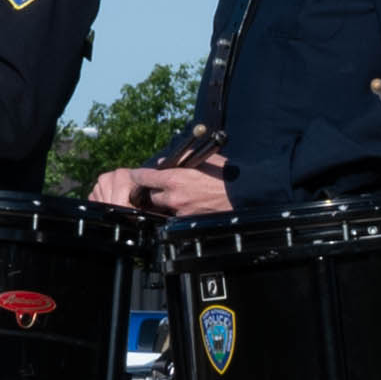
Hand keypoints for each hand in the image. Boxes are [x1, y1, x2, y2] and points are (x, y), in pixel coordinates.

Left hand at [92, 162, 234, 217]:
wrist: (244, 193)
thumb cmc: (225, 173)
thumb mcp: (202, 159)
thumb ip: (179, 158)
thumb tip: (163, 162)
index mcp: (175, 179)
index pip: (144, 178)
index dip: (138, 176)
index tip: (136, 175)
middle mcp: (174, 197)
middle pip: (151, 196)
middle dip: (154, 191)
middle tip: (160, 186)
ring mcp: (181, 211)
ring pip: (164, 208)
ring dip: (166, 202)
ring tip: (178, 195)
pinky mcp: (189, 221)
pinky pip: (177, 215)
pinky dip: (180, 210)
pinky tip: (190, 203)